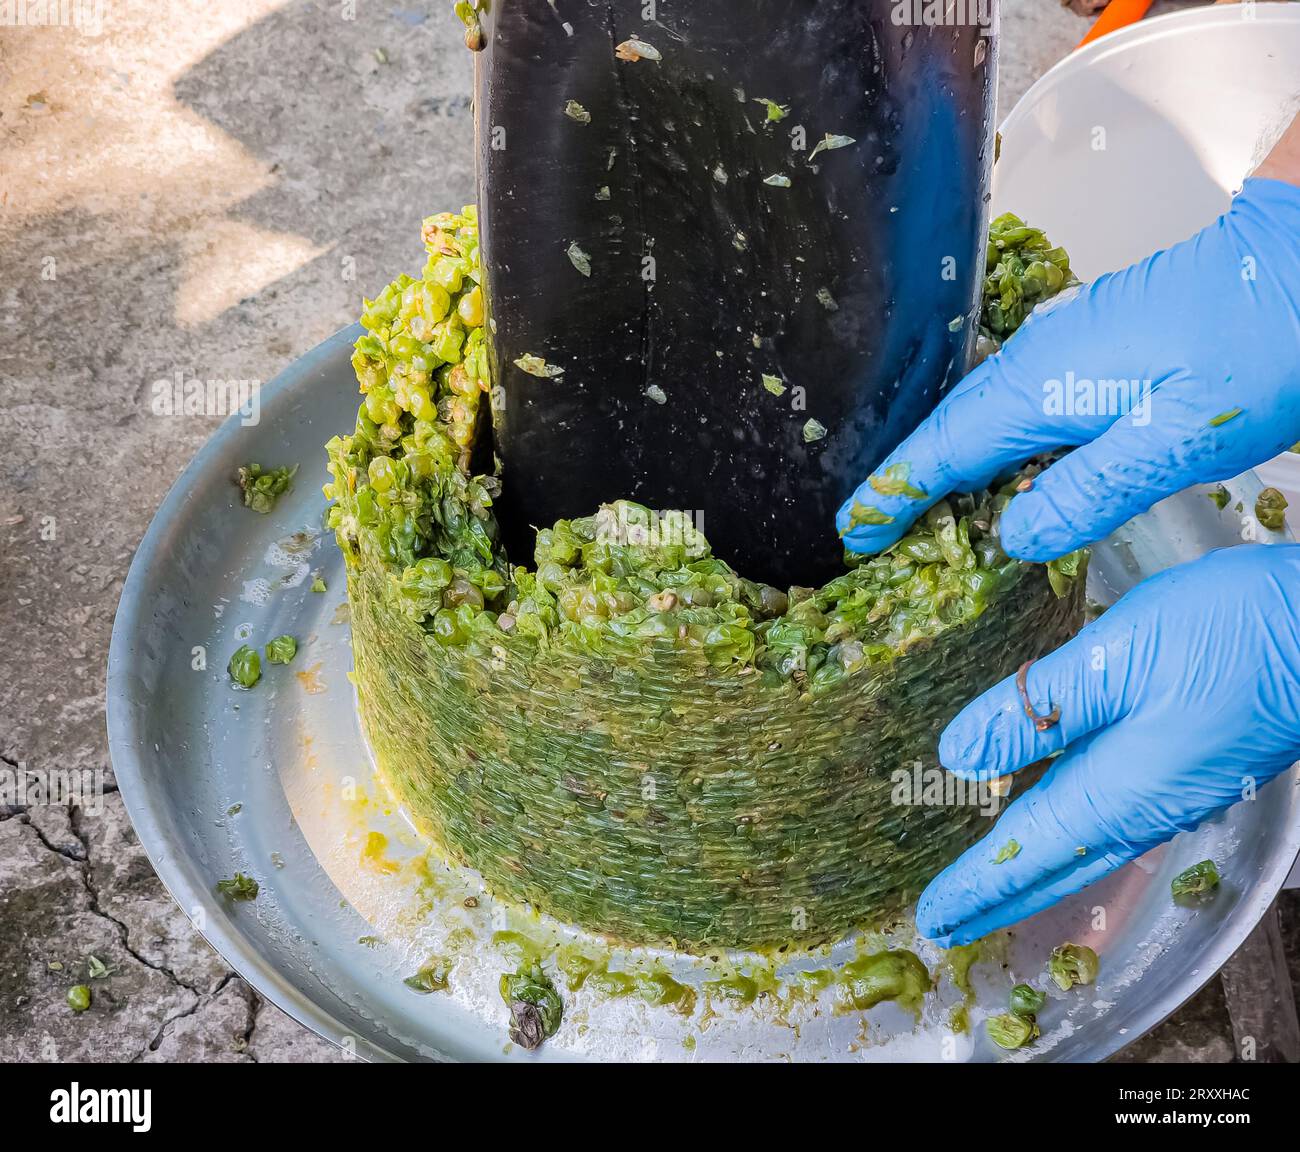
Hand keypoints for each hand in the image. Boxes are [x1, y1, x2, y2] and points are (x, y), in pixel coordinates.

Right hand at [836, 176, 1299, 562]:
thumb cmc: (1262, 343)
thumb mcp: (1176, 442)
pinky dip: (989, 437)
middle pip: (949, 428)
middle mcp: (1039, 359)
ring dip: (945, 459)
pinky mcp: (1094, 340)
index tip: (856, 531)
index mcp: (1042, 386)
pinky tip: (1003, 465)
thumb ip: (1087, 494)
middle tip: (873, 529)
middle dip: (906, 480)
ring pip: (980, 412)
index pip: (942, 451)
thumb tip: (1015, 536)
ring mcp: (1065, 343)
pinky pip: (1015, 397)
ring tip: (921, 506)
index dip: (896, 495)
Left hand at [916, 543, 1299, 946]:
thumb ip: (1035, 709)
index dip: (975, 884)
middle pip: (1056, 866)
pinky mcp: (1195, 765)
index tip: (933, 918)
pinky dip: (1072, 837)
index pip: (1025, 851)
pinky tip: (1066, 820)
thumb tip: (956, 756)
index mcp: (1117, 791)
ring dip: (1034, 871)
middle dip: (999, 895)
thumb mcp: (1115, 661)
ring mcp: (1176, 790)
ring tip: (995, 883)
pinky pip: (1115, 822)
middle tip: (952, 923)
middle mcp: (1145, 806)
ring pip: (1087, 847)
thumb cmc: (1232, 637)